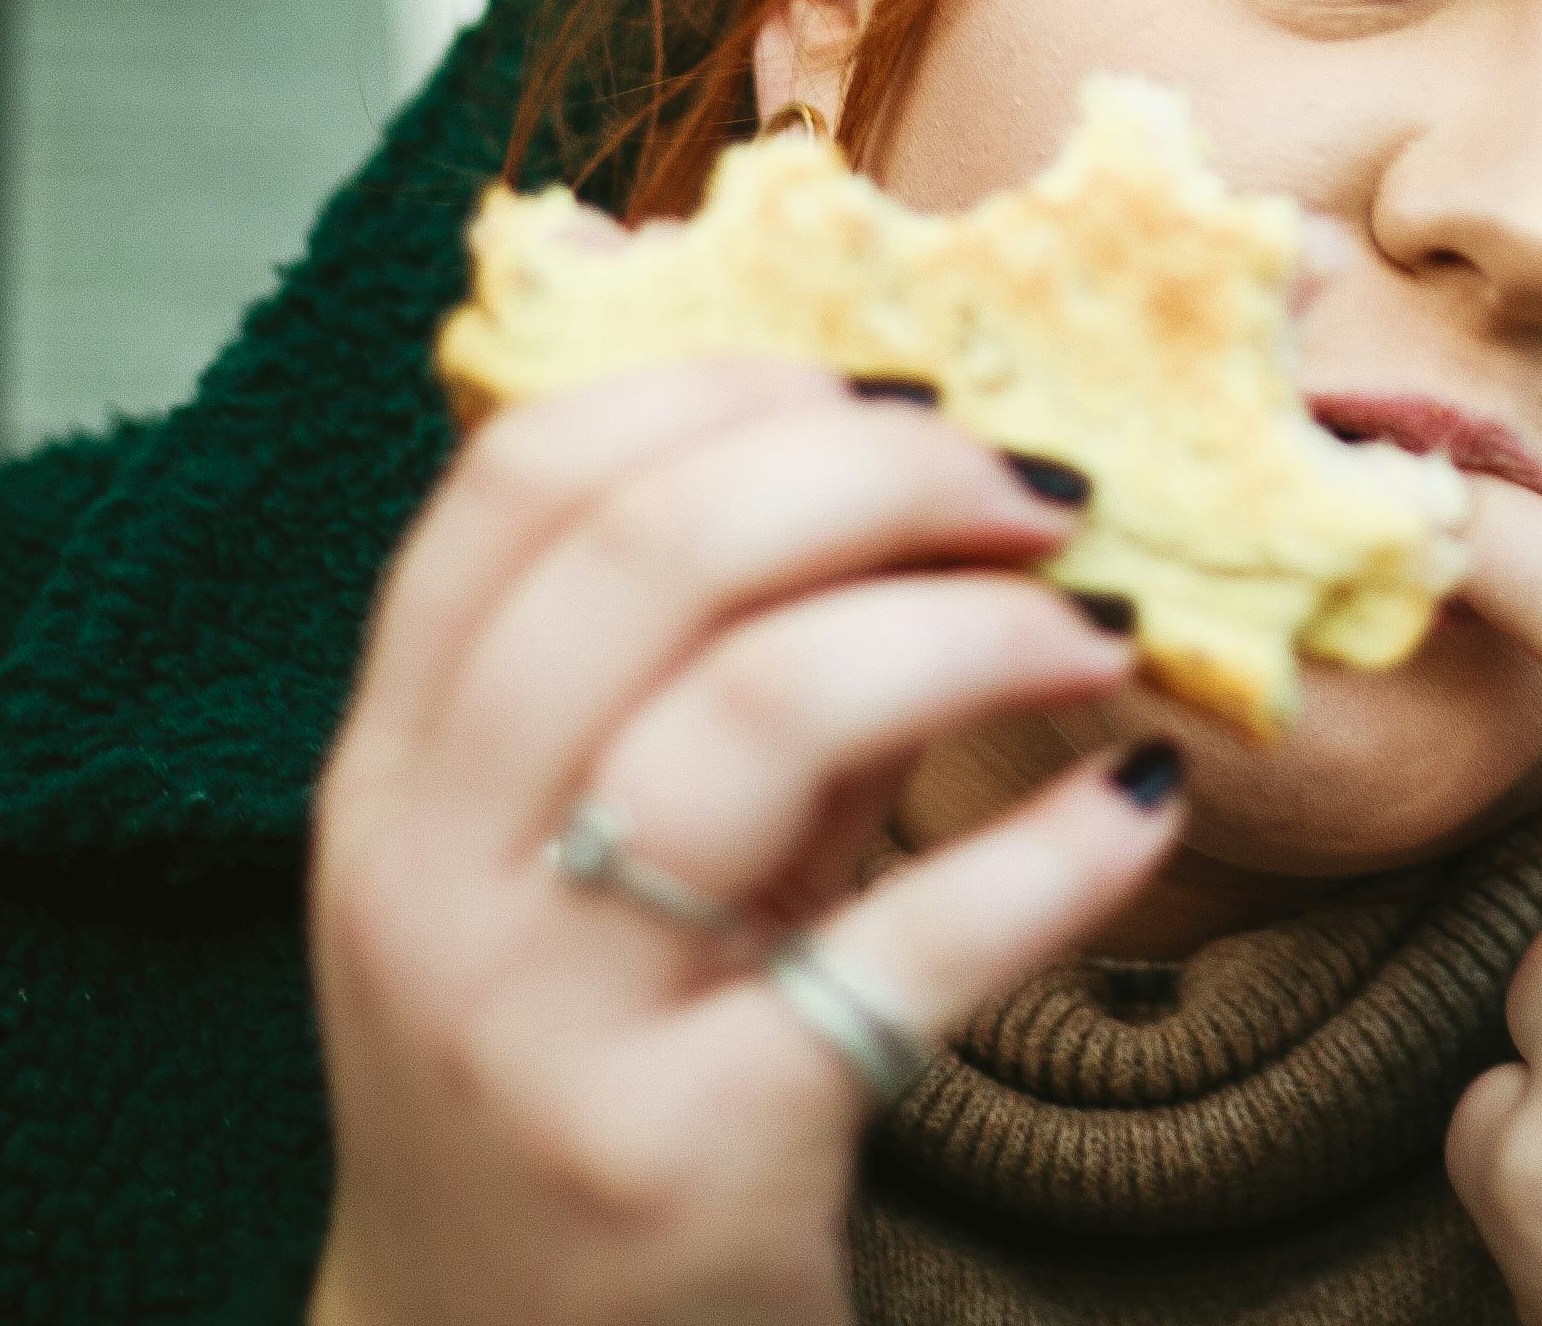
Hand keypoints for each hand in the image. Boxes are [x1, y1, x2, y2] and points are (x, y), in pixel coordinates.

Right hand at [307, 360, 1187, 1325]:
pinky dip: (1046, 862)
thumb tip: (901, 449)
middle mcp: (433, 874)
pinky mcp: (678, 1155)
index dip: (735, 385)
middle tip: (1045, 491)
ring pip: (756, 715)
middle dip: (881, 474)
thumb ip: (704, 669)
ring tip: (1100, 639)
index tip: (904, 385)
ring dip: (973, 635)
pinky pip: (892, 956)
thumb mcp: (600, 859)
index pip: (527, 474)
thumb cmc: (597, 1072)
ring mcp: (539, 1019)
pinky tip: (1144, 807)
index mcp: (397, 766)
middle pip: (650, 557)